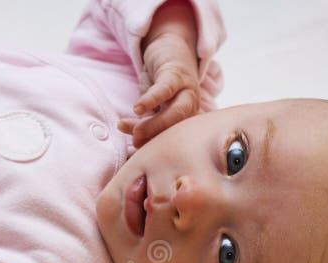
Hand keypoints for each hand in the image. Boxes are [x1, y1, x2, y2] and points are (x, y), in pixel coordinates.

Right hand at [118, 0, 199, 147]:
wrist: (170, 48)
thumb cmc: (161, 85)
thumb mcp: (154, 106)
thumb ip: (147, 122)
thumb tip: (136, 141)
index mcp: (189, 118)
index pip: (176, 138)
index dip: (156, 146)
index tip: (136, 150)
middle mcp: (192, 106)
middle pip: (181, 128)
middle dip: (158, 138)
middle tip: (136, 143)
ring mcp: (187, 90)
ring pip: (178, 112)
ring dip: (156, 124)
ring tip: (135, 131)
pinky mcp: (176, 74)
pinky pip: (166, 89)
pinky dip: (151, 100)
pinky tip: (137, 108)